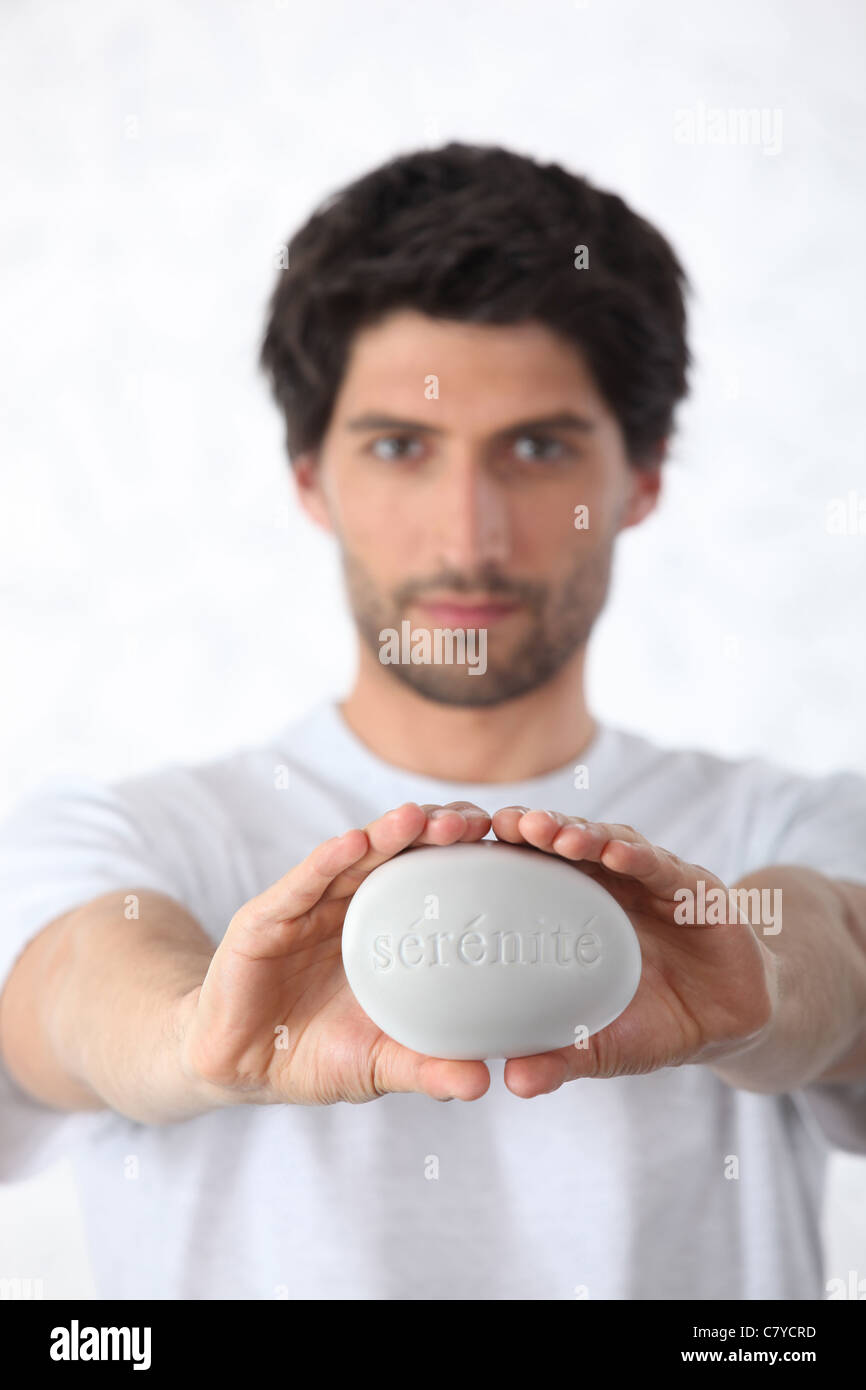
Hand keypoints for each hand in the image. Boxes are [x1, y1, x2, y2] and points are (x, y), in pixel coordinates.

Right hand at [179, 802, 493, 1106]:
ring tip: (420, 818)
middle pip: (401, 856)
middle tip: (474, 823)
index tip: (511, 847)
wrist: (241, 1068)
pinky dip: (326, 862)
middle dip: (436, 833)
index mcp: (388, 930)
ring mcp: (307, 907)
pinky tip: (352, 843)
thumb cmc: (316, 1056)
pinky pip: (300, 884)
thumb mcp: (381, 1063)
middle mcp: (352, 906)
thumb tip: (482, 1084)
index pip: (434, 881)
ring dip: (387, 834)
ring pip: (355, 859)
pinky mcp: (265, 919)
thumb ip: (427, 1067)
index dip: (467, 861)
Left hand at [489, 808, 776, 1097]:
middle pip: (560, 843)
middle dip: (530, 828)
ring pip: (607, 843)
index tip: (457, 847)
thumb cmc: (654, 1023)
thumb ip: (564, 1056)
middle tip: (501, 826)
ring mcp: (649, 880)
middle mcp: (605, 884)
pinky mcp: (694, 888)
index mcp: (571, 909)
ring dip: (578, 832)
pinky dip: (638, 856)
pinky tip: (617, 853)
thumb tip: (514, 1082)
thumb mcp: (605, 1045)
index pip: (526, 870)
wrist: (730, 1021)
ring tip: (549, 832)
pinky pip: (662, 867)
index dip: (496, 855)